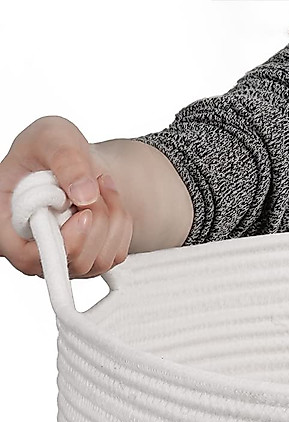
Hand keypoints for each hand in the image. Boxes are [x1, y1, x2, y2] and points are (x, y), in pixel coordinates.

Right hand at [0, 115, 134, 278]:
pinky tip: (108, 201)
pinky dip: (121, 226)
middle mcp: (32, 246)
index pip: (27, 255)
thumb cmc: (52, 149)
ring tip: (100, 187)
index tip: (84, 214)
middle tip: (95, 184)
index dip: (61, 243)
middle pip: (72, 260)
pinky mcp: (89, 259)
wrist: (76, 161)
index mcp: (6, 219)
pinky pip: (115, 255)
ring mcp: (62, 257)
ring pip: (99, 261)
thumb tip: (84, 194)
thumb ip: (65, 159)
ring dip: (112, 220)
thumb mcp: (53, 137)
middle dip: (96, 221)